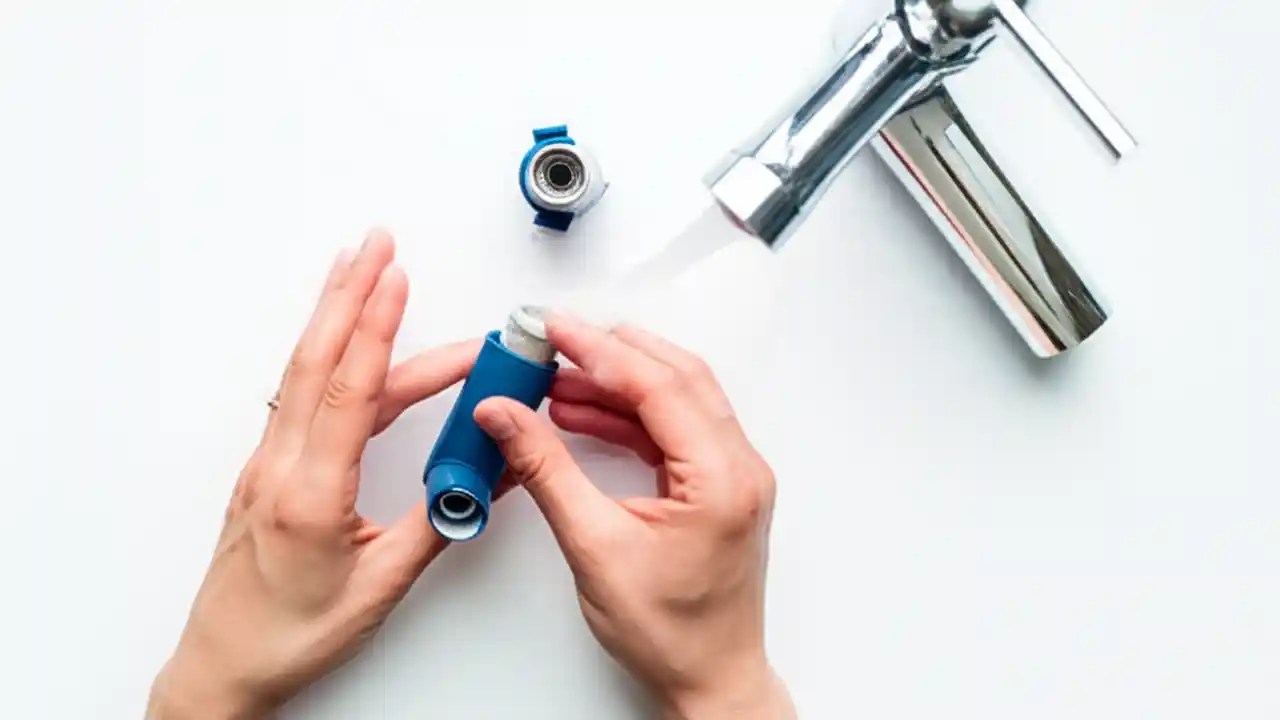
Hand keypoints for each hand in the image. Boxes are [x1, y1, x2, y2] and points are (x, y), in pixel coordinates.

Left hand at [149, 231, 480, 718]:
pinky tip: (346, 339)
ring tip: (367, 272)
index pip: (348, 392)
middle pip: (317, 360)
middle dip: (350, 293)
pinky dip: (330, 354)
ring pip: (307, 372)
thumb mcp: (380, 588)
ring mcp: (269, 462)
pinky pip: (303, 395)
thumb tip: (480, 479)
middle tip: (377, 243)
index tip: (394, 278)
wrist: (223, 662)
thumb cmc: (289, 634)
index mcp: (309, 494)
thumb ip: (436, 525)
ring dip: (338, 315)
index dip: (375, 329)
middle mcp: (280, 466)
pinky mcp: (271, 467)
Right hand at [474, 314, 794, 719]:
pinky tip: (581, 415)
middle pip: (675, 378)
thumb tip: (506, 417)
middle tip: (553, 340)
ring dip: (616, 384)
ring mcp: (733, 475)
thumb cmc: (670, 633)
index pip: (658, 386)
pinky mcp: (717, 486)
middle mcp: (739, 467)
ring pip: (676, 399)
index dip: (599, 350)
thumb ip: (546, 470)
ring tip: (554, 380)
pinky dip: (628, 416)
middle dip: (610, 353)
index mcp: (722, 479)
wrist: (708, 679)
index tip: (554, 328)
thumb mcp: (593, 546)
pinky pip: (672, 430)